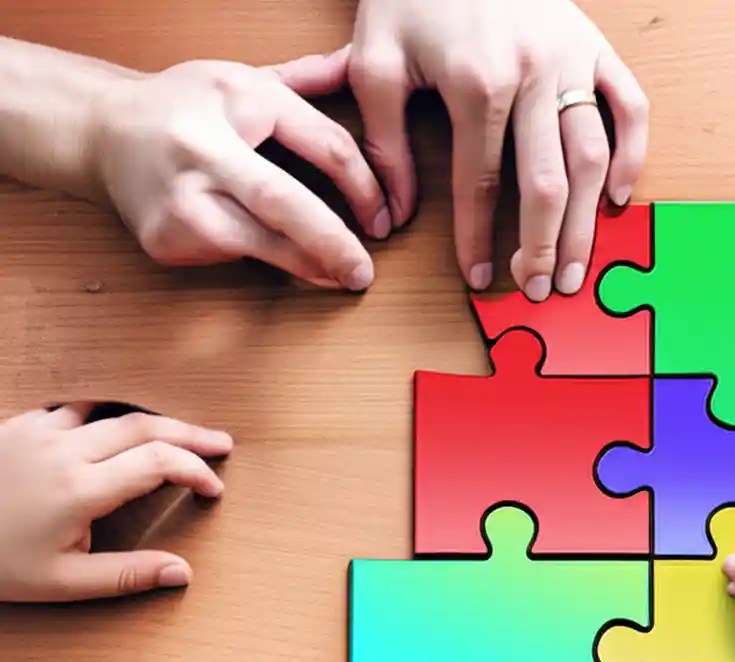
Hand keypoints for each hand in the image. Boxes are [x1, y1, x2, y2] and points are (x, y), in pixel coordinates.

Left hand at [0, 403, 231, 601]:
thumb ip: (125, 575)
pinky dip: (103, 414)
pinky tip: (111, 428)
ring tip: (176, 432)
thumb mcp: (61, 583)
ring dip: (151, 420)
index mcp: (80, 489)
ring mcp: (39, 431)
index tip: (214, 487)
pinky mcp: (18, 425)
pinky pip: (73, 408)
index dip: (196, 470)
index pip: (159, 462)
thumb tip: (182, 573)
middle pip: (146, 426)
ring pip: (112, 410)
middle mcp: (65, 451)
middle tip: (221, 444)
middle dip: (191, 434)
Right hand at [92, 49, 387, 290]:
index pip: (323, 145)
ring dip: (305, 265)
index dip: (364, 188)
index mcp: (236, 97)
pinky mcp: (164, 237)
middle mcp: (201, 146)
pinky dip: (259, 261)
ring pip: (257, 242)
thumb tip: (361, 65)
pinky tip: (275, 258)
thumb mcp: (245, 78)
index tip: (384, 219)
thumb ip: (308, 79)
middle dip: (331, 242)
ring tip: (338, 276)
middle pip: (281, 202)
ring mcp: (177, 197)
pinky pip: (229, 255)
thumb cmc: (186, 106)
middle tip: (363, 273)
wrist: (103, 132)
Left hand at [349, 0, 648, 300]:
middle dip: (543, 245)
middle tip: (541, 288)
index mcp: (476, 82)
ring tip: (577, 265)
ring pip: (591, 156)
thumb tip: (393, 216)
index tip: (481, 279)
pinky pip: (630, 106)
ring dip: (587, 220)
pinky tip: (616, 196)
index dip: (478, 239)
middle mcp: (533, 74)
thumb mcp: (376, 58)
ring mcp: (571, 60)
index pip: (481, 184)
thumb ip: (385, 141)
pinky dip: (631, 152)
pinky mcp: (596, 47)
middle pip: (546, 182)